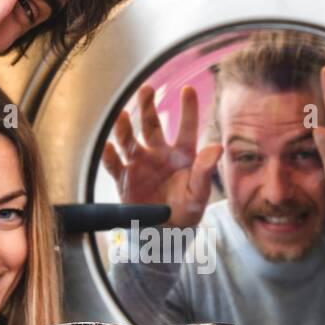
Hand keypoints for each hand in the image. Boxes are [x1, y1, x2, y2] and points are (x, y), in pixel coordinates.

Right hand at [102, 84, 222, 228]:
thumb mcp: (199, 193)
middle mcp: (159, 154)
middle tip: (146, 90)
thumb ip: (205, 170)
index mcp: (181, 155)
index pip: (186, 127)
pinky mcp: (124, 179)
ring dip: (125, 128)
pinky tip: (107, 147)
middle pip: (151, 125)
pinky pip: (114, 164)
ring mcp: (140, 164)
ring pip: (129, 140)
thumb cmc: (186, 213)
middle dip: (147, 107)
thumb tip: (217, 147)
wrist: (164, 235)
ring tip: (121, 117)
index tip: (189, 89)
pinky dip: (109, 156)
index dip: (188, 108)